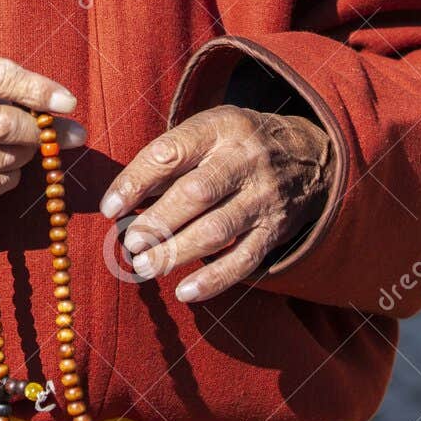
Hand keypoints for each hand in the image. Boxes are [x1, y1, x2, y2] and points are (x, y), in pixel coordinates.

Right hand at [0, 41, 84, 202]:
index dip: (37, 91)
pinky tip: (4, 161)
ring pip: (1, 160)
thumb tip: (60, 106)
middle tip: (57, 130)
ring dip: (26, 154)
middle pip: (2, 126)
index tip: (68, 102)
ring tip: (24, 143)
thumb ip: (1, 75)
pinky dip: (8, 176)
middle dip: (40, 131)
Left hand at [99, 106, 334, 301]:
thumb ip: (170, 158)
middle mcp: (245, 160)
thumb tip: (125, 198)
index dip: (136, 180)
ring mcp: (263, 196)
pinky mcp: (276, 229)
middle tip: (131, 242)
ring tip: (146, 266)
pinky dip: (214, 279)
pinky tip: (185, 292)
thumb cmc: (238, 143)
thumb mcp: (210, 129)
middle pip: (197, 192)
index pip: (171, 152)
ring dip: (178, 252)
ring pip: (218, 229)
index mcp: (220, 128)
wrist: (310, 154)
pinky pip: (245, 259)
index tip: (111, 207)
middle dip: (159, 220)